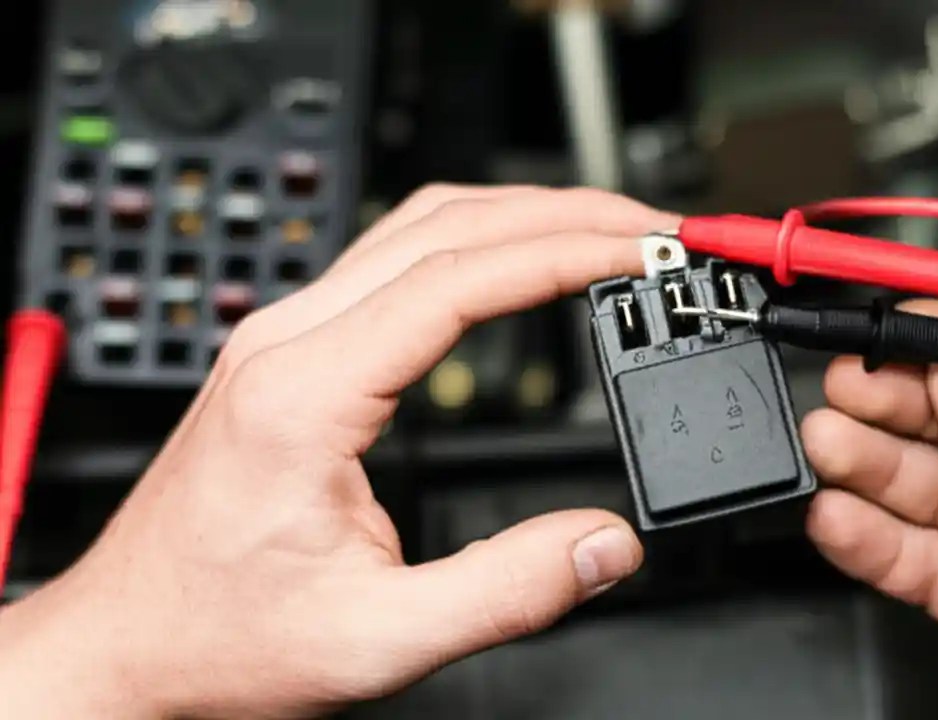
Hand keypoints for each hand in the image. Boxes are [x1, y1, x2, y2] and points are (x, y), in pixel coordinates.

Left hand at [0, 185, 678, 718]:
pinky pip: (396, 259)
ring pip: (420, 226)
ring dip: (524, 215)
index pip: (458, 277)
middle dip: (565, 212)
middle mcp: (289, 341)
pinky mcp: (293, 351)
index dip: (568, 252)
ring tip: (609, 231)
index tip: (645, 251)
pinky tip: (522, 258)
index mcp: (306, 390)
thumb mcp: (378, 638)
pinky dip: (479, 241)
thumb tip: (605, 546)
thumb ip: (506, 591)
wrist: (129, 646)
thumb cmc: (219, 637)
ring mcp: (286, 337)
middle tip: (654, 230)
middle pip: (446, 223)